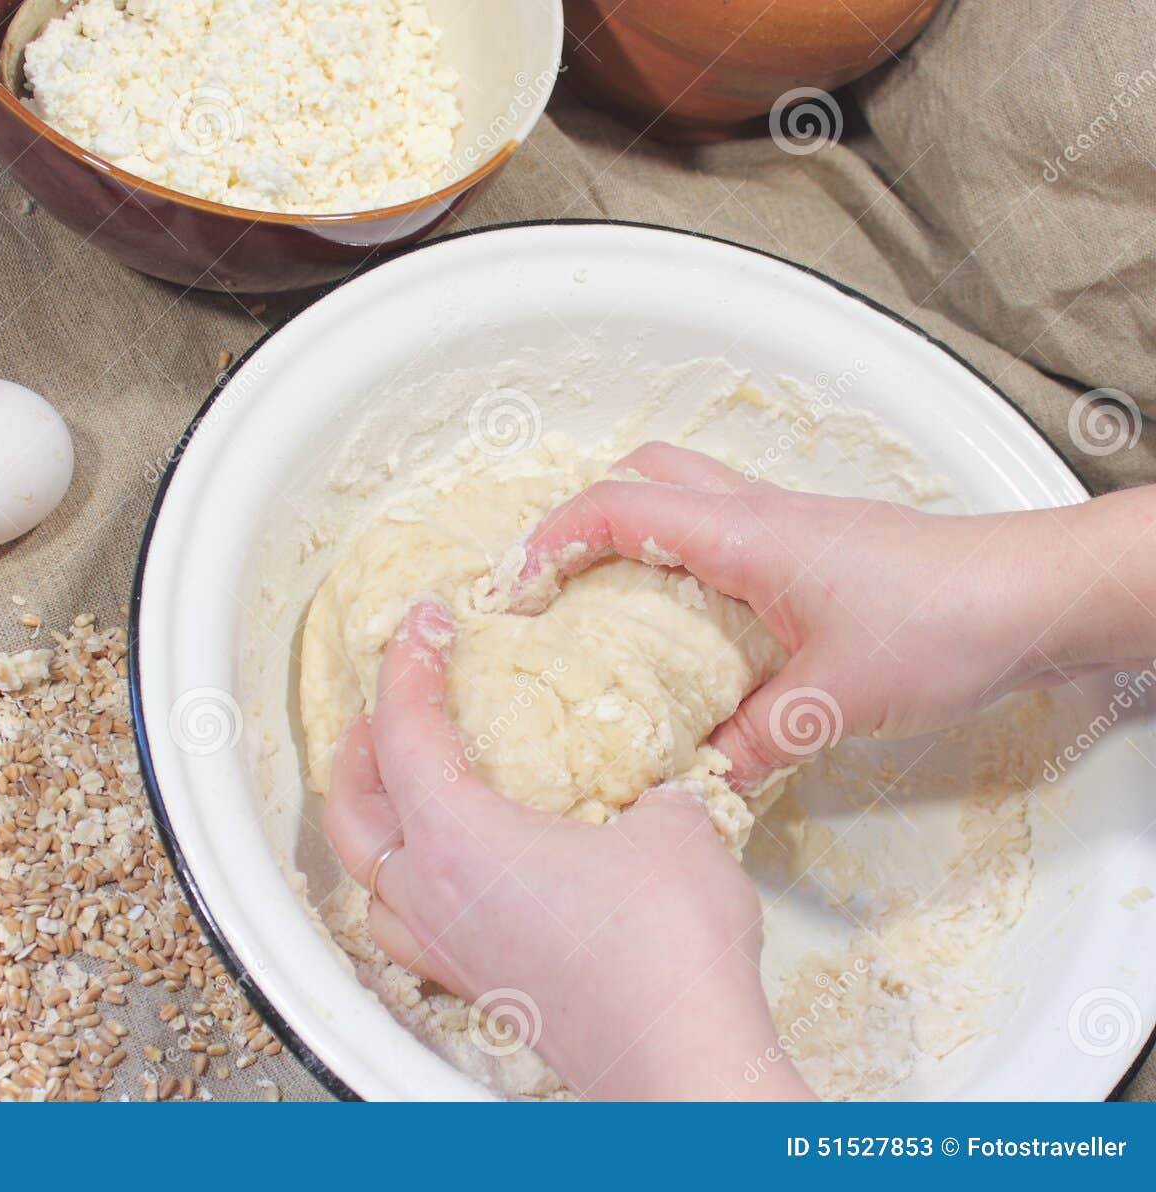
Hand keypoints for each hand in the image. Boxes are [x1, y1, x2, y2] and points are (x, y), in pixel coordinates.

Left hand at [322, 599, 812, 1100]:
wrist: (681, 1058)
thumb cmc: (666, 946)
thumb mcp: (674, 827)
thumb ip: (652, 792)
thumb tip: (655, 791)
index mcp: (459, 838)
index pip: (403, 732)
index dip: (407, 666)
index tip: (425, 622)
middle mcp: (434, 897)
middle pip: (350, 811)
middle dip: (355, 749)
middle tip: (383, 708)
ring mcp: (451, 952)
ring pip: (368, 881)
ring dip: (372, 827)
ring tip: (399, 794)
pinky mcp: (481, 990)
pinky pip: (411, 933)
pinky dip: (407, 892)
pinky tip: (449, 884)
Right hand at [499, 442, 1147, 789]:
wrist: (1037, 595)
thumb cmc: (943, 624)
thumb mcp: (832, 700)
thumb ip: (749, 744)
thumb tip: (686, 782)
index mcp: (742, 533)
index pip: (616, 508)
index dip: (549, 543)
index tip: (513, 594)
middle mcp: (755, 513)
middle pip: (640, 474)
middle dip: (580, 521)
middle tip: (555, 589)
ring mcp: (787, 526)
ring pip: (683, 495)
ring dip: (633, 534)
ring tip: (608, 608)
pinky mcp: (814, 551)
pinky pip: (723, 532)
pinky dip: (683, 562)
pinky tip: (693, 631)